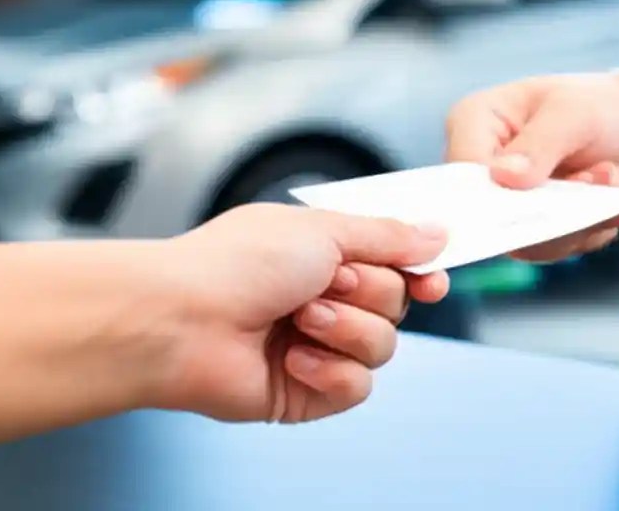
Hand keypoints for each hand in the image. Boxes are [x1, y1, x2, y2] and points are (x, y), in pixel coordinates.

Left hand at [149, 203, 447, 423]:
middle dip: (367, 292)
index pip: (395, 266)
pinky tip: (294, 358)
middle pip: (396, 304)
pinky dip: (330, 370)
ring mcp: (317, 346)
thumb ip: (387, 236)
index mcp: (325, 254)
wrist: (181, 320)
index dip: (419, 274)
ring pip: (382, 346)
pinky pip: (357, 386)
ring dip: (347, 329)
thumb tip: (437, 234)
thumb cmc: (236, 263)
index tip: (430, 280)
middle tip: (326, 282)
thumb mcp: (324, 229)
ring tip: (301, 318)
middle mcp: (324, 298)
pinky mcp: (308, 390)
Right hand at [445, 72, 618, 260]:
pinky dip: (590, 230)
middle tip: (587, 182)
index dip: (489, 190)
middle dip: (545, 210)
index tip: (534, 189)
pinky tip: (614, 205)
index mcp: (473, 123)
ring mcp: (507, 206)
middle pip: (490, 214)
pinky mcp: (536, 232)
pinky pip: (558, 248)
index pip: (462, 168)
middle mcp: (482, 170)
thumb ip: (540, 143)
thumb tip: (503, 177)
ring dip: (575, 221)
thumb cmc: (593, 104)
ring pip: (527, 242)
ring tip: (607, 176)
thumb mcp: (573, 111)